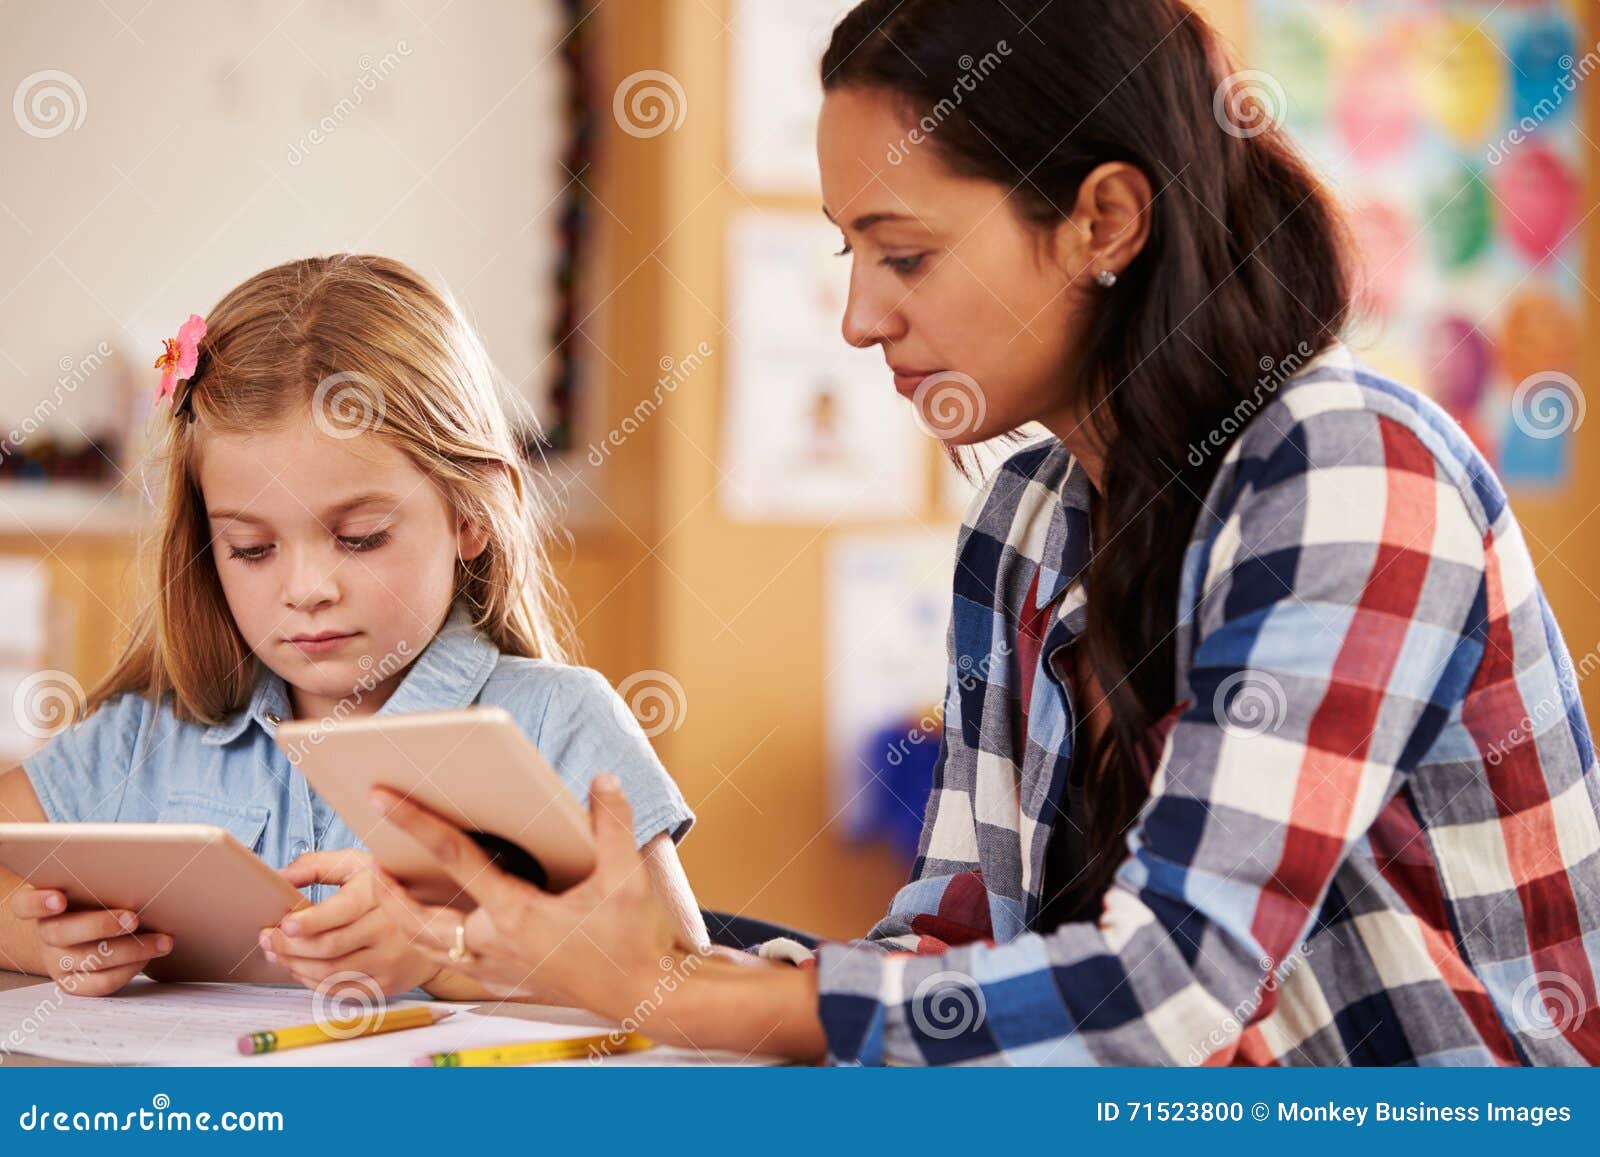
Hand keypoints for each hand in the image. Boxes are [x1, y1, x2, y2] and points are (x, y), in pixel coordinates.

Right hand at [7, 886, 171, 996]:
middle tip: (134, 918)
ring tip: (162, 941)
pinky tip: (149, 956)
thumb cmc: (91, 899)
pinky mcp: (73, 983)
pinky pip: (101, 982)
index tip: (59, 899)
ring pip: (89, 960)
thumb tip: (138, 873)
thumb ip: (100, 881)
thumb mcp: (89, 884)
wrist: (80, 930)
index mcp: (40, 904)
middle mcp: (45, 933)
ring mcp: (56, 961)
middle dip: (101, 926)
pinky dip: (129, 970)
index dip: (40, 903)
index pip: (25, 904)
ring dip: (131, 950)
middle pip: (62, 933)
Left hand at [262, 850, 440, 997]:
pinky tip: (299, 968)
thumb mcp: (358, 866)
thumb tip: (279, 877)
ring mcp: (389, 959)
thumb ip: (317, 866)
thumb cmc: (386, 892)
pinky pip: (340, 990)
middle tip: (267, 939)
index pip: (341, 913)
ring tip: (277, 954)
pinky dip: (311, 981)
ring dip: (294, 966)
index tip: (284, 924)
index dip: (309, 921)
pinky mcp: (386, 983)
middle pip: (328, 947)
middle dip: (288, 946)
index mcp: (381, 895)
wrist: (435, 927)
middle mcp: (389, 929)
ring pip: (330, 973)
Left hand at [369, 773, 686, 1018]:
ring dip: (406, 918)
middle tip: (369, 862)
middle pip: (419, 920)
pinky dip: (434, 940)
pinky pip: (454, 960)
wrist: (643, 992)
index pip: (454, 858)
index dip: (417, 823)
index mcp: (517, 914)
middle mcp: (496, 946)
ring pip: (430, 946)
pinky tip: (440, 923)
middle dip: (388, 892)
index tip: (384, 797)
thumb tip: (604, 780)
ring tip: (392, 890)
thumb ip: (612, 822)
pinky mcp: (505, 982)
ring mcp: (497, 969)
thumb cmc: (633, 937)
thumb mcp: (627, 875)